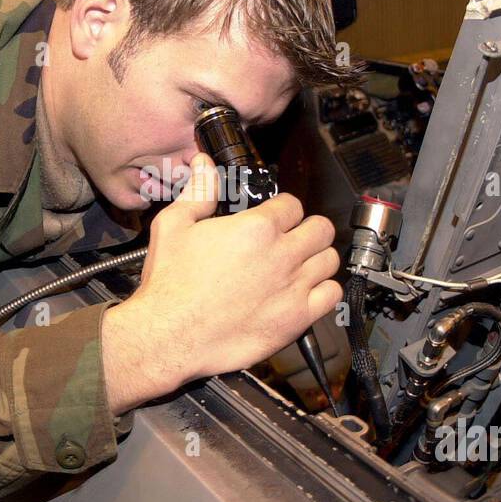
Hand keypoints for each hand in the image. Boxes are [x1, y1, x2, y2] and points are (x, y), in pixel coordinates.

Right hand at [101, 153, 341, 414]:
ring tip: (299, 264)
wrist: (169, 336)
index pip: (292, 205)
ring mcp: (293, 287)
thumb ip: (198, 192)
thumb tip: (206, 165)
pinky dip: (323, 290)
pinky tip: (305, 291)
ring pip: (330, 260)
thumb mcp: (173, 225)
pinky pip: (331, 295)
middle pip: (321, 228)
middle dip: (307, 229)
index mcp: (256, 228)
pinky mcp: (296, 318)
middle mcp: (282, 254)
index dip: (283, 210)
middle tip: (292, 239)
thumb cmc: (169, 284)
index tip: (274, 219)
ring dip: (317, 258)